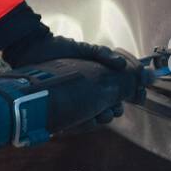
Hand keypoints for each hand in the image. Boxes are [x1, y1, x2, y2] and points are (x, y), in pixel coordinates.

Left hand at [2, 26, 127, 123]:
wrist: (32, 51)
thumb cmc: (58, 48)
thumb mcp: (84, 49)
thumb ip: (103, 54)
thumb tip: (122, 64)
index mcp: (97, 78)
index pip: (119, 91)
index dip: (131, 95)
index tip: (137, 96)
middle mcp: (89, 92)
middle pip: (110, 107)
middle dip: (116, 109)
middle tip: (115, 106)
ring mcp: (76, 101)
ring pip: (97, 116)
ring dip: (103, 117)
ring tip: (102, 113)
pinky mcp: (63, 109)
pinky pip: (79, 122)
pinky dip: (86, 123)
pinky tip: (89, 119)